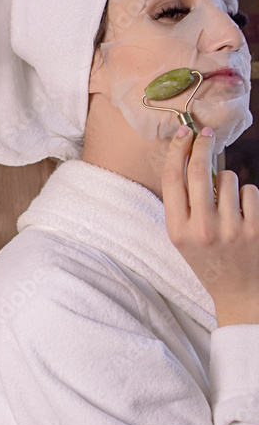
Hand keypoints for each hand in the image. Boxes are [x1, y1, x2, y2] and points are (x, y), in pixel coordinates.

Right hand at [162, 125, 258, 326]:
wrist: (239, 291)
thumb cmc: (208, 259)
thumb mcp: (182, 236)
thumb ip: (183, 203)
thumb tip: (189, 158)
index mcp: (178, 229)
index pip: (173, 179)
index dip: (177, 151)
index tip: (183, 133)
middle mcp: (201, 228)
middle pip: (199, 171)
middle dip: (203, 146)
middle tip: (206, 133)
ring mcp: (230, 229)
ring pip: (229, 179)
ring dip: (229, 182)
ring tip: (227, 203)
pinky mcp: (254, 229)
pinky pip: (250, 191)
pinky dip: (247, 196)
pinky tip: (243, 213)